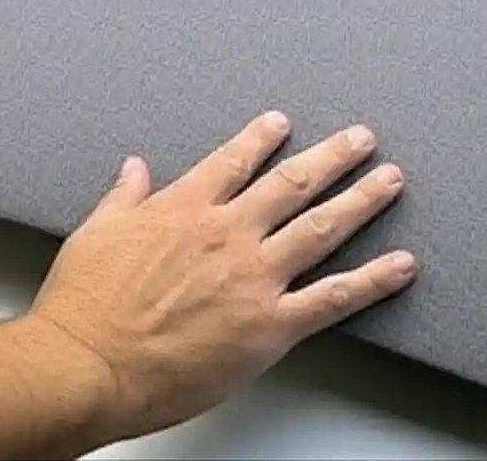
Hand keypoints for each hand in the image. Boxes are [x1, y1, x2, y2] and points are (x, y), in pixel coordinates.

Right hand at [27, 111, 416, 444]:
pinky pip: (334, 298)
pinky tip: (402, 265)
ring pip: (322, 227)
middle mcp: (227, 234)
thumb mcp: (94, 235)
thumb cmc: (84, 308)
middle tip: (361, 140)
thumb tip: (134, 168)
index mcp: (184, 209)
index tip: (280, 123)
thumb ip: (123, 198)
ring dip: (362, 200)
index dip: (260, 139)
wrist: (87, 364)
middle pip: (292, 184)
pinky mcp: (270, 326)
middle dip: (333, 157)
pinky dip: (374, 280)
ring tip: (390, 180)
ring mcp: (254, 277)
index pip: (232, 162)